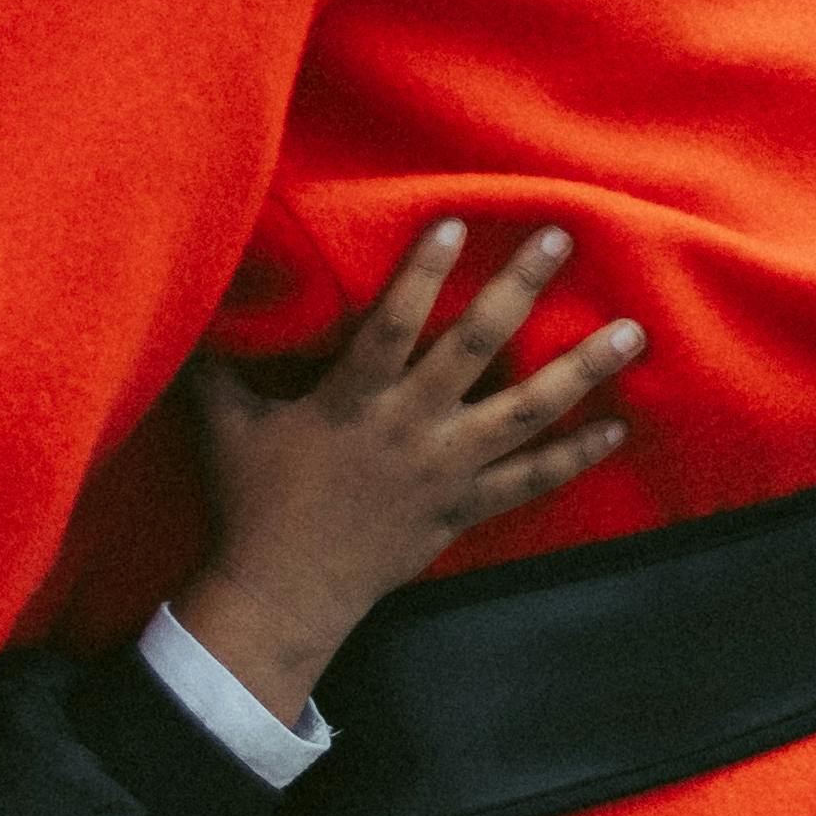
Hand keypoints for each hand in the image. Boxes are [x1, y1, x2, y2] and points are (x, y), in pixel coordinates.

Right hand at [172, 220, 645, 727]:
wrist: (283, 593)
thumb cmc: (251, 503)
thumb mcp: (222, 426)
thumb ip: (214, 364)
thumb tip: (185, 308)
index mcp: (352, 400)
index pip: (392, 323)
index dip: (421, 273)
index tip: (456, 222)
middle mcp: (410, 427)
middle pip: (473, 348)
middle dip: (519, 289)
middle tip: (561, 238)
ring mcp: (445, 469)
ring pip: (525, 412)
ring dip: (581, 371)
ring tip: (631, 332)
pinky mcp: (462, 507)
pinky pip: (529, 480)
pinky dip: (574, 457)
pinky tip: (615, 430)